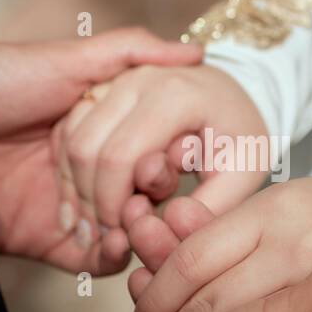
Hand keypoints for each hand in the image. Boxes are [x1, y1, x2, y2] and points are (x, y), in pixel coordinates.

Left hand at [0, 28, 202, 273]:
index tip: (181, 156)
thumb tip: (194, 54)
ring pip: (122, 229)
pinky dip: (112, 256)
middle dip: (156, 197)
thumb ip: (125, 54)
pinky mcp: (43, 241)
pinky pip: (91, 259)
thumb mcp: (61, 60)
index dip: (168, 156)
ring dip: (138, 229)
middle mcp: (82, 168)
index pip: (148, 149)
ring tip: (139, 219)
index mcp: (90, 125)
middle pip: (139, 193)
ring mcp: (65, 206)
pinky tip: (117, 241)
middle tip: (158, 192)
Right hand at [52, 61, 268, 232]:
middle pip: (87, 150)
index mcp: (174, 95)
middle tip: (113, 232)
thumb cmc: (241, 137)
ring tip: (107, 215)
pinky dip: (72, 168)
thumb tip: (168, 228)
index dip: (115, 206)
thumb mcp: (243, 174)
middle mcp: (137, 79)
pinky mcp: (100, 87)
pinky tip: (93, 196)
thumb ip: (212, 206)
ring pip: (71, 140)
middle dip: (94, 201)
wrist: (235, 96)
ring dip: (79, 186)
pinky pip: (68, 131)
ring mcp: (115, 79)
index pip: (120, 158)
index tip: (130, 232)